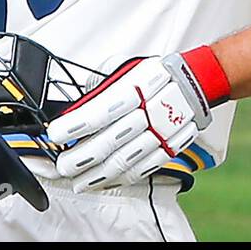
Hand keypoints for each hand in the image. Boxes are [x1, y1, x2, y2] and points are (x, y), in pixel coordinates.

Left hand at [45, 50, 227, 191]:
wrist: (196, 82)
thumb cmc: (154, 74)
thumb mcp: (125, 68)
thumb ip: (101, 86)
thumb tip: (77, 105)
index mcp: (136, 88)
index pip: (100, 111)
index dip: (76, 125)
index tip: (54, 134)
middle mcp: (149, 113)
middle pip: (110, 141)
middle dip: (81, 158)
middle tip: (61, 166)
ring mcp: (162, 134)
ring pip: (125, 161)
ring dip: (98, 175)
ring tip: (77, 181)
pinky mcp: (170, 149)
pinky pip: (143, 169)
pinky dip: (121, 178)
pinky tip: (103, 181)